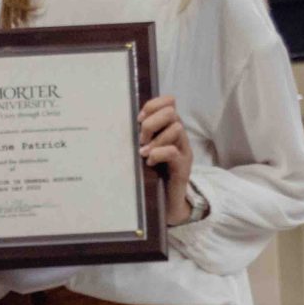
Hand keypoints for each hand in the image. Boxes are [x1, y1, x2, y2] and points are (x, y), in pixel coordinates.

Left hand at [139, 95, 194, 225]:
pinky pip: (173, 152)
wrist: (168, 203)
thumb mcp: (146, 149)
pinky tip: (149, 162)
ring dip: (155, 139)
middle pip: (172, 112)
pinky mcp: (184, 167)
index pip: (169, 101)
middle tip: (141, 139)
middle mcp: (180, 136)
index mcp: (170, 128)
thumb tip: (119, 120)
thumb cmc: (153, 173)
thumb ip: (141, 135)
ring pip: (176, 128)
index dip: (153, 105)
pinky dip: (158, 154)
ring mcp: (184, 151)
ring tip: (143, 153)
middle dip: (152, 122)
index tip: (138, 119)